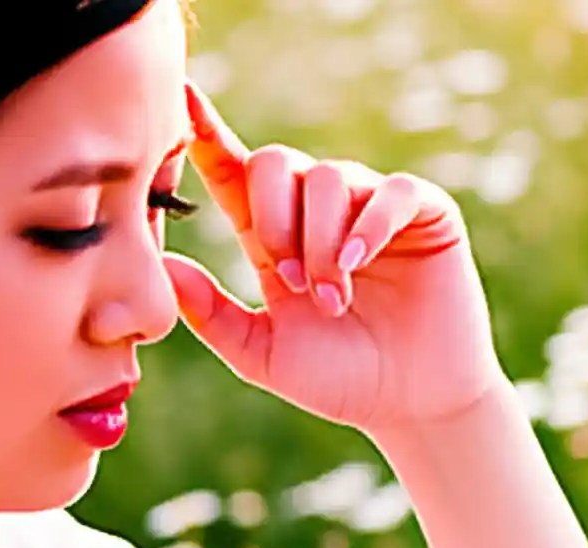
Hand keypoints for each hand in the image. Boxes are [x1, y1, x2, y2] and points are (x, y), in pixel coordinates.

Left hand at [162, 82, 507, 434]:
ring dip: (320, 240)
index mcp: (276, 237)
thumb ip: (212, 313)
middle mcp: (321, 213)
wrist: (412, 405)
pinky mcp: (426, 213)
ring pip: (327, 178)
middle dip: (272, 219)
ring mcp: (373, 208)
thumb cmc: (340, 382)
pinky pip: (391, 191)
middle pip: (274, 162)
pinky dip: (369, 224)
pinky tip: (357, 265)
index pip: (235, 173)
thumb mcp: (263, 353)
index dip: (207, 135)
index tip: (182, 102)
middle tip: (287, 281)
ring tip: (332, 297)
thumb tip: (161, 266)